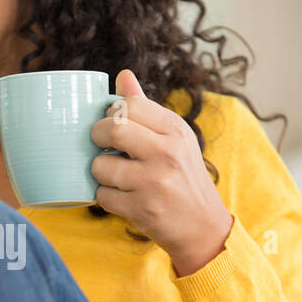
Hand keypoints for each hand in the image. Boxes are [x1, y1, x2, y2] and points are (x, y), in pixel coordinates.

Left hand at [90, 69, 233, 276]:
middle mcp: (167, 152)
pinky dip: (105, 197)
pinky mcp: (143, 209)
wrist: (204, 227)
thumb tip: (122, 74)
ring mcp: (154, 182)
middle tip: (102, 145)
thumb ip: (146, 107)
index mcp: (175, 129)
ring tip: (112, 175)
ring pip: (101, 165)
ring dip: (99, 171)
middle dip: (97, 136)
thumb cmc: (184, 177)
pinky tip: (119, 196)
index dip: (112, 113)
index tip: (113, 124)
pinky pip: (102, 196)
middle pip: (113, 128)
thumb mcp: (175, 139)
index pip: (130, 104)